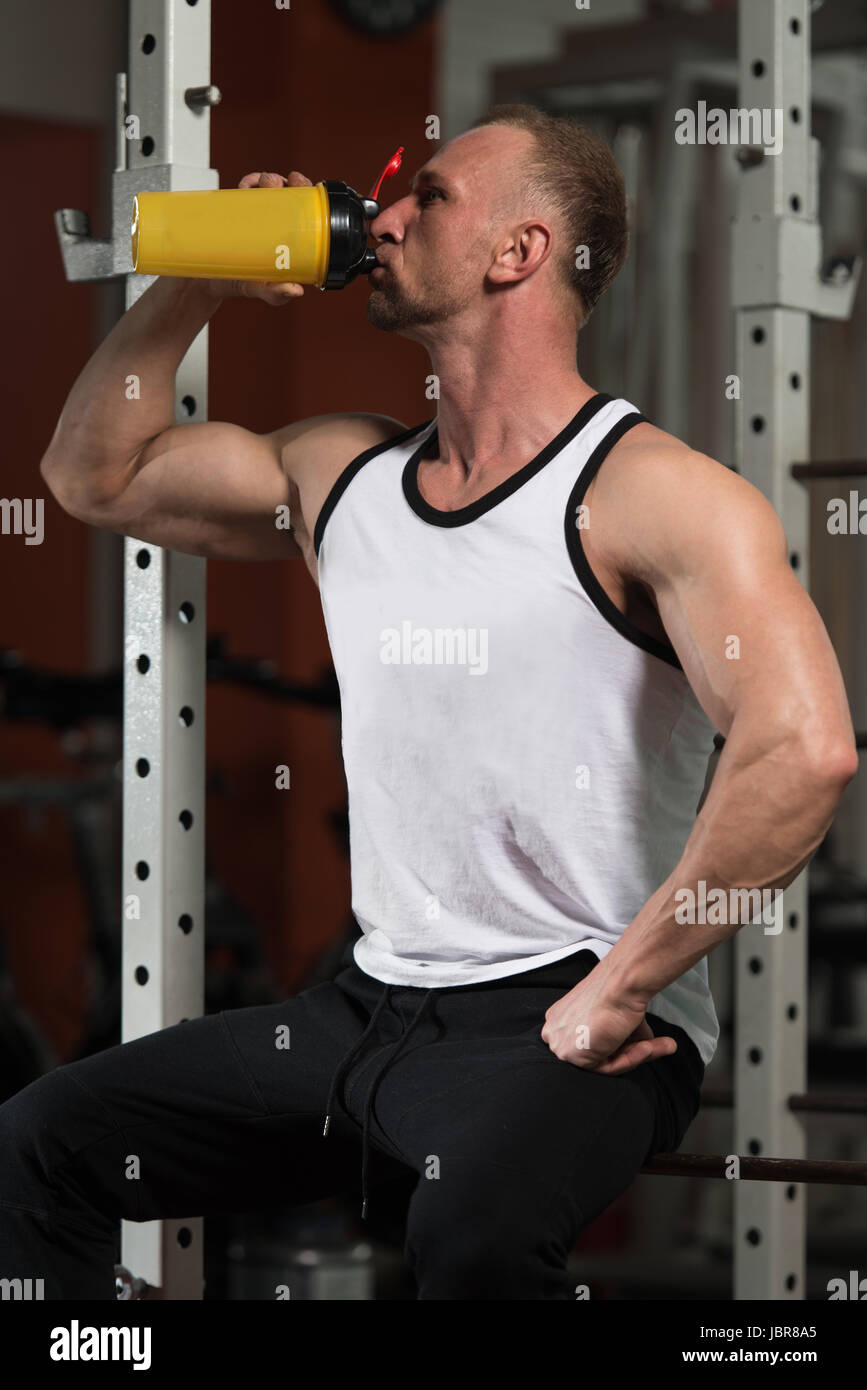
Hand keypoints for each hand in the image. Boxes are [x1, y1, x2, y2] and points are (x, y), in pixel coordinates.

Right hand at [200, 170, 312, 304]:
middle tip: (278, 185)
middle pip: (294, 195)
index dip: (309, 196)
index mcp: (294, 240)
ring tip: (262, 184)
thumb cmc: (245, 283)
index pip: (309, 213)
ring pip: (272, 187)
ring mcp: (262, 214)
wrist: (212, 278)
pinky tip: (245, 186)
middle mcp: (281, 224)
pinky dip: (249, 182)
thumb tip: (296, 290)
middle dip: (291, 182)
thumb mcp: (263, 290)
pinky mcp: (242, 209)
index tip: (303, 187)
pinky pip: (248, 188)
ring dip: (269, 179)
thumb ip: (277, 293)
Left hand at [539, 960, 676, 1074]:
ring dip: (637, 1053)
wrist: (623, 982)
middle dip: (631, 1050)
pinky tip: (646, 1046)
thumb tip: (637, 1042)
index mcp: (562, 1016)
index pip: (592, 1040)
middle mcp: (557, 1028)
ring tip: (658, 1045)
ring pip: (604, 1060)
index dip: (621, 1042)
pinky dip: (631, 1058)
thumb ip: (617, 1032)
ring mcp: (560, 1042)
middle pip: (597, 1052)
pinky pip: (606, 1067)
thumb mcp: (616, 1014)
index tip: (643, 1041)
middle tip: (655, 1046)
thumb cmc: (620, 990)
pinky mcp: (570, 1054)